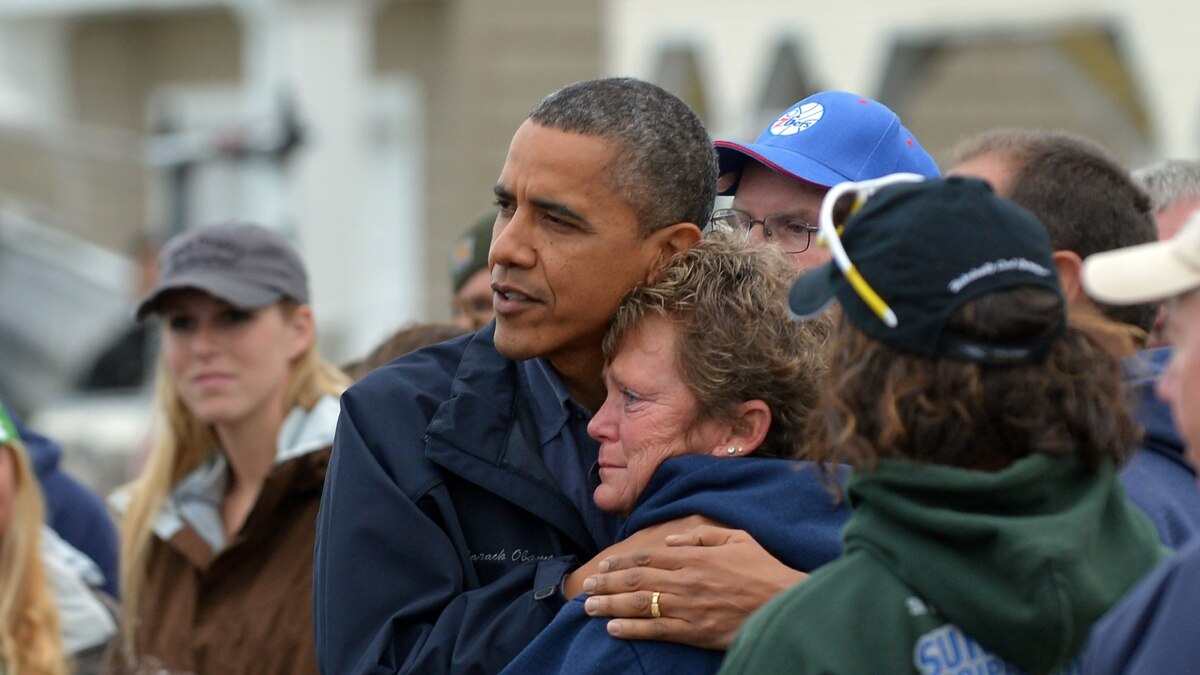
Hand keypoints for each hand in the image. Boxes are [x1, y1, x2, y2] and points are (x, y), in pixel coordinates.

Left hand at [580, 517, 806, 649]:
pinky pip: (657, 630)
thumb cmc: (762, 569)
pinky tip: (613, 629)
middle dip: (608, 584)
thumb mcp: (736, 538)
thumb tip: (672, 538)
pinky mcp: (694, 631)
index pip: (649, 556)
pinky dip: (632, 630)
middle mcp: (686, 579)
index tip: (604, 566)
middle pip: (637, 579)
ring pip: (640, 604)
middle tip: (586, 588)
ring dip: (610, 605)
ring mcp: (688, 607)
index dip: (623, 561)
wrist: (784, 602)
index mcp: (695, 556)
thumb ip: (702, 535)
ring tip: (589, 607)